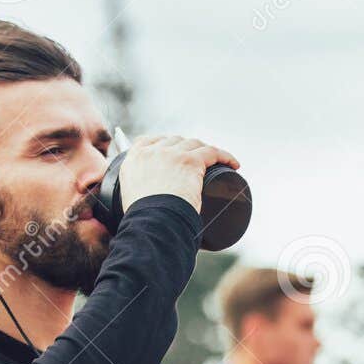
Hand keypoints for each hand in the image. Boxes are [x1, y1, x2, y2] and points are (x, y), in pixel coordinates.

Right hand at [118, 135, 238, 213]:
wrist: (153, 222)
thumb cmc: (144, 219)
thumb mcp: (130, 199)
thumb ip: (137, 191)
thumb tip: (148, 202)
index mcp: (134, 159)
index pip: (149, 141)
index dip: (164, 145)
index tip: (173, 152)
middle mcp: (152, 152)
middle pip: (174, 141)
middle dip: (186, 148)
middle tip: (197, 162)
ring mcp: (171, 154)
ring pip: (193, 144)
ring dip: (204, 151)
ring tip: (215, 162)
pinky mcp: (190, 161)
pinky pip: (212, 152)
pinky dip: (225, 157)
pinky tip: (233, 164)